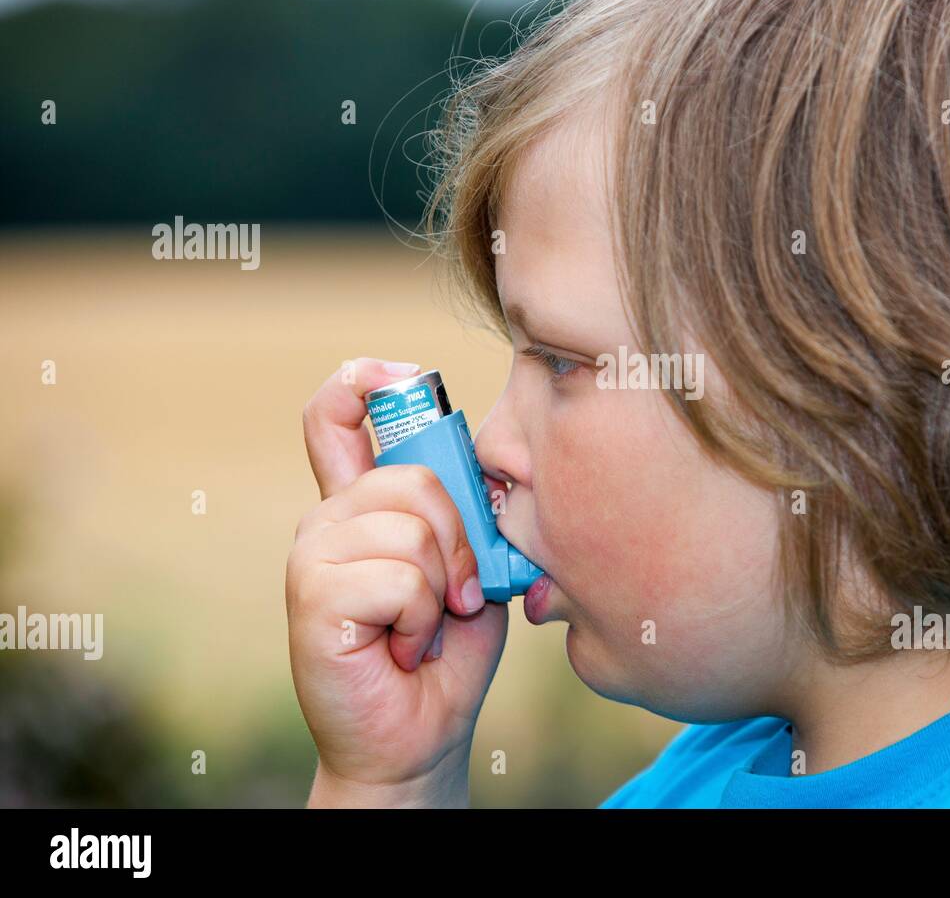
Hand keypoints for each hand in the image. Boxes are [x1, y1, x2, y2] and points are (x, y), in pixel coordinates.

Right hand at [286, 358, 508, 806]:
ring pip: (411, 528)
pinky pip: (399, 577)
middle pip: (410, 474)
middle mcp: (326, 520)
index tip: (405, 376)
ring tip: (422, 625)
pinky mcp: (310, 598)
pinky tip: (403, 646)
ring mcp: (311, 556)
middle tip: (456, 593)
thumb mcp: (470, 565)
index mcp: (361, 503)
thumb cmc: (446, 648)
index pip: (337, 413)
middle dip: (460, 539)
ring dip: (442, 589)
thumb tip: (480, 465)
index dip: (365, 379)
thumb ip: (463, 511)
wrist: (420, 734)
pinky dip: (422, 618)